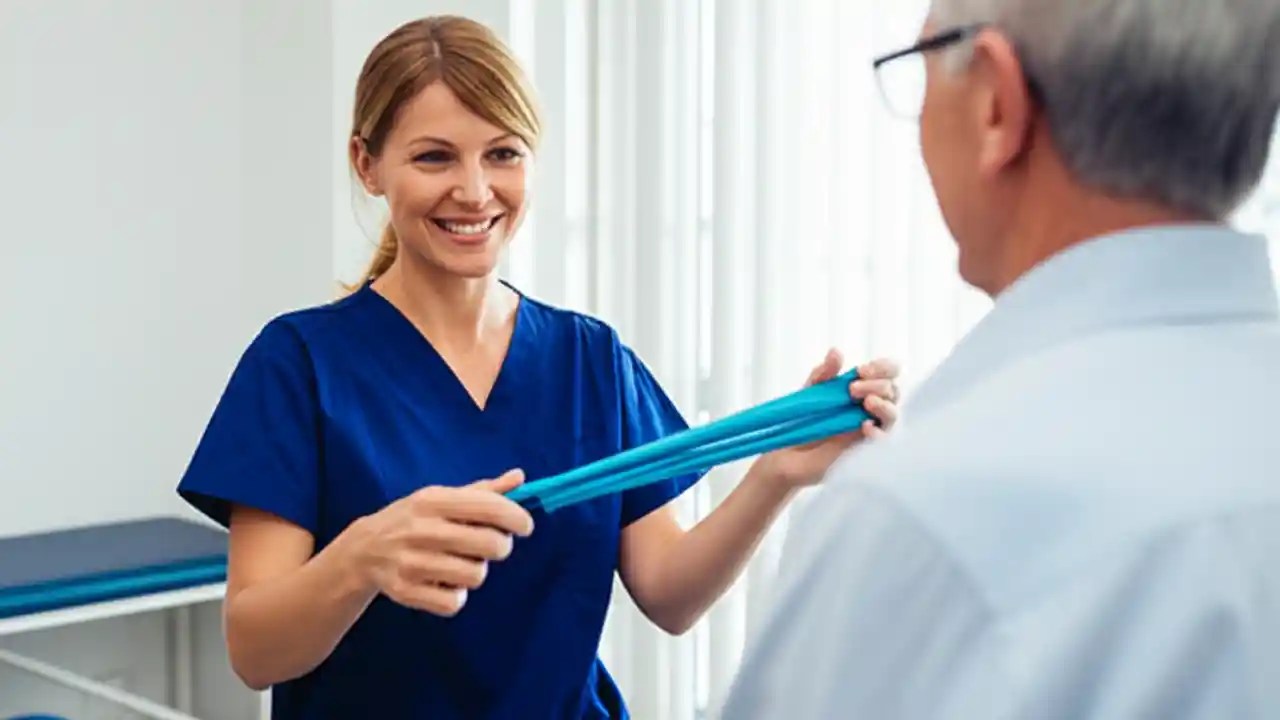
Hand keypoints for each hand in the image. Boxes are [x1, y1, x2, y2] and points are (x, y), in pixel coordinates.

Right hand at [350, 469, 533, 616]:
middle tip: (491, 546)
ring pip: (476, 575)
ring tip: (461, 563)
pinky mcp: (404, 591)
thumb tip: (520, 476)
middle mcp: (421, 529)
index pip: (489, 507)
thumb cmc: (415, 520)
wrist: (363, 550)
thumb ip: (483, 492)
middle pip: (490, 545)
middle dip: (500, 547)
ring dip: (476, 571)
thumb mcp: (442, 498)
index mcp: (433, 500)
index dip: (516, 518)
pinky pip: (454, 603)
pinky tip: (445, 584)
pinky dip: (456, 596)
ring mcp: (411, 562)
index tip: (525, 526)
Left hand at [762, 349, 900, 486]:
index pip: (887, 373)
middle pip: (893, 392)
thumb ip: (824, 373)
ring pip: (893, 415)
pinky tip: (865, 426)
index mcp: (863, 389)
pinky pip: (882, 442)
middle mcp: (871, 408)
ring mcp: (870, 429)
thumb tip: (836, 352)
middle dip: (878, 385)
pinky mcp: (865, 451)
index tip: (862, 370)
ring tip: (867, 402)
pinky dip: (878, 433)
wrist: (787, 452)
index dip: (883, 368)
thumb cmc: (803, 420)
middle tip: (853, 388)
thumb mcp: (811, 391)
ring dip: (884, 405)